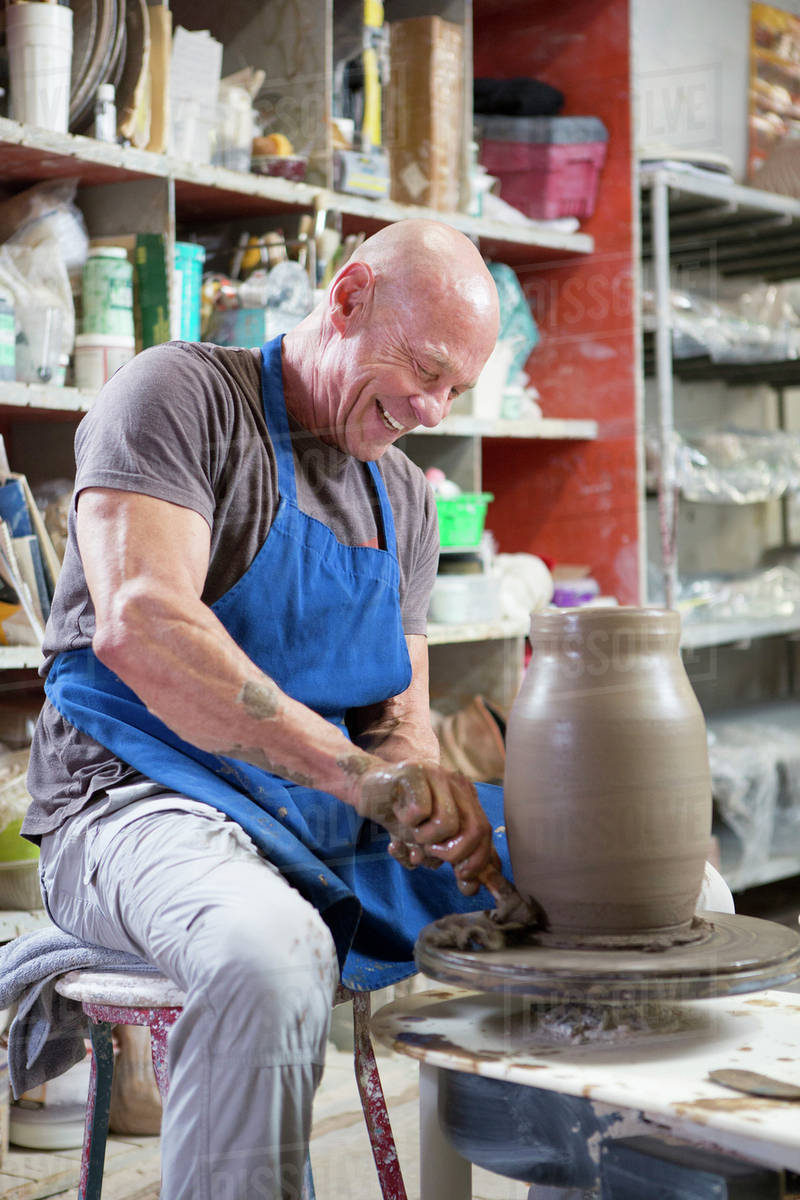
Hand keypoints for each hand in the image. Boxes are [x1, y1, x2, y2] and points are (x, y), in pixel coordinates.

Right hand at [355, 760, 499, 893]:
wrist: (369, 789)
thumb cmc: (402, 816)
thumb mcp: (431, 842)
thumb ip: (454, 859)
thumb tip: (472, 888)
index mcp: (468, 799)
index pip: (485, 833)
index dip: (478, 862)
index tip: (462, 879)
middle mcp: (458, 785)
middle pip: (476, 829)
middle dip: (454, 854)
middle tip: (431, 852)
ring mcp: (437, 776)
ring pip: (448, 823)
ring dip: (425, 838)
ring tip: (412, 829)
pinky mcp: (415, 773)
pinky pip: (419, 811)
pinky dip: (407, 822)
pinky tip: (399, 813)